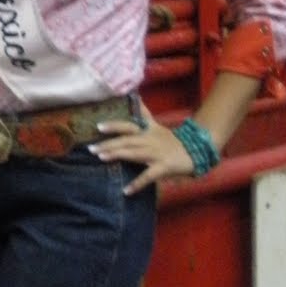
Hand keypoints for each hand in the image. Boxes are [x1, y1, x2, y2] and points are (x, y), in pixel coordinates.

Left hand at [87, 104, 204, 194]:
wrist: (195, 152)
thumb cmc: (171, 140)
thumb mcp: (156, 125)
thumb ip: (144, 113)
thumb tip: (135, 95)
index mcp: (147, 131)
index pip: (128, 125)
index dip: (114, 125)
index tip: (98, 126)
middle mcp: (150, 140)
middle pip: (127, 140)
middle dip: (108, 143)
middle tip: (90, 148)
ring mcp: (156, 154)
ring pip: (134, 154)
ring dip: (117, 155)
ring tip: (101, 158)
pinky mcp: (163, 168)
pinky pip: (148, 176)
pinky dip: (137, 184)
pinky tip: (126, 191)